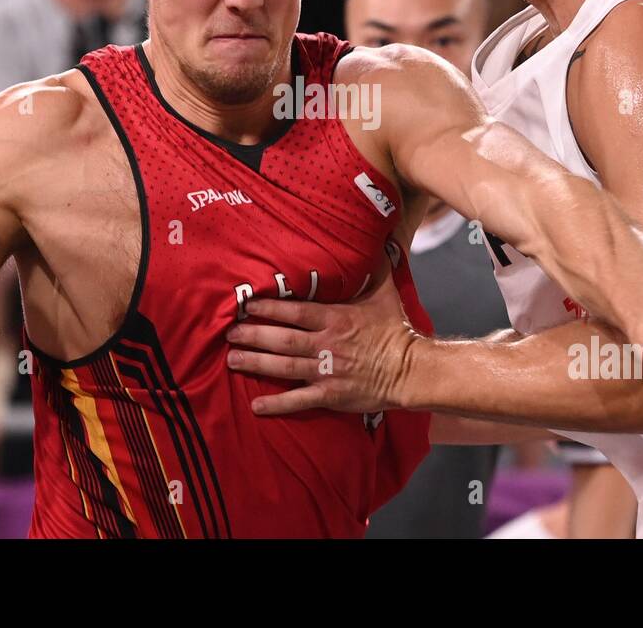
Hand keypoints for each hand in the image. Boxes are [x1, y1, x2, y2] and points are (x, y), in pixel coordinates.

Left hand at [225, 271, 417, 415]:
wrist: (412, 369)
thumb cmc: (396, 329)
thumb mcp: (386, 292)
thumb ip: (375, 266)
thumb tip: (378, 238)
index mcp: (336, 318)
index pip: (296, 311)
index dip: (269, 308)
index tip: (247, 303)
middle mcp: (327, 344)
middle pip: (283, 339)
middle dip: (254, 335)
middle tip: (230, 333)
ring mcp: (328, 371)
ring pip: (285, 367)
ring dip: (257, 363)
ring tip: (232, 360)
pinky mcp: (331, 395)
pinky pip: (299, 400)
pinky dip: (277, 404)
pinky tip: (255, 405)